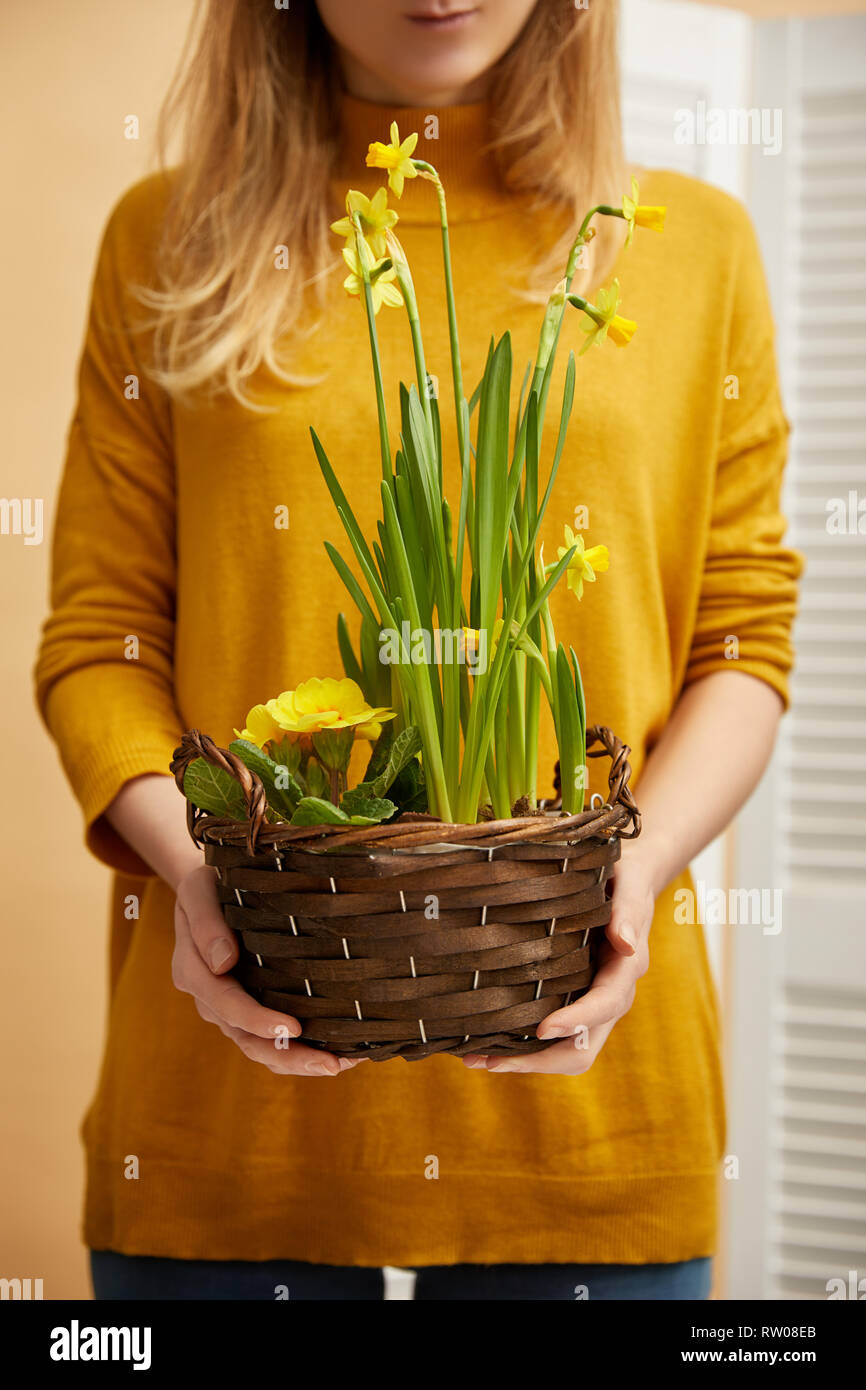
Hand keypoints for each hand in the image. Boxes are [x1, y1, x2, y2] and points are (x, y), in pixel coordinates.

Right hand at [172, 864, 362, 1075]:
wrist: (210, 890)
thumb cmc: (209, 884)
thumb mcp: (198, 890)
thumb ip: (206, 923)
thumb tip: (223, 962)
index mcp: (193, 971)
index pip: (225, 1002)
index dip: (256, 1020)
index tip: (292, 1027)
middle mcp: (209, 998)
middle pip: (245, 1038)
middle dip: (286, 1055)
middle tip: (329, 1064)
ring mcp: (228, 1009)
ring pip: (259, 1047)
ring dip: (296, 1061)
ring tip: (339, 1065)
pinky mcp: (249, 1008)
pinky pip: (270, 1038)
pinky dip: (298, 1050)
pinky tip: (336, 1053)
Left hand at [461, 845, 654, 1074]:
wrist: (627, 881)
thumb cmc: (623, 878)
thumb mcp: (629, 884)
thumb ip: (630, 910)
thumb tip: (627, 941)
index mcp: (625, 968)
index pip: (605, 1005)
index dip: (576, 1021)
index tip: (542, 1029)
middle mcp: (612, 996)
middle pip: (584, 1048)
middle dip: (540, 1060)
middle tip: (491, 1059)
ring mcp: (594, 1006)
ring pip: (568, 1053)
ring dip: (527, 1062)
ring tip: (479, 1059)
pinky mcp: (575, 1003)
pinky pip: (555, 1039)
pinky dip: (525, 1049)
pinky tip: (489, 1045)